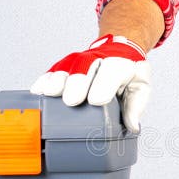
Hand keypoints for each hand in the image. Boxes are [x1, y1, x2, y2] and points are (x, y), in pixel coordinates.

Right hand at [30, 34, 150, 131]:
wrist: (121, 51)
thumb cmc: (130, 74)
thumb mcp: (140, 88)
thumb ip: (135, 107)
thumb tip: (132, 127)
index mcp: (121, 64)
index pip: (112, 70)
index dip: (103, 84)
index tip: (96, 101)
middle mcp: (100, 58)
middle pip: (86, 65)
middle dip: (77, 82)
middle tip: (71, 100)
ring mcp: (82, 60)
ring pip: (69, 65)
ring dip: (58, 79)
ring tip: (49, 94)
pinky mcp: (68, 65)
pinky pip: (55, 69)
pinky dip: (46, 79)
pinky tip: (38, 90)